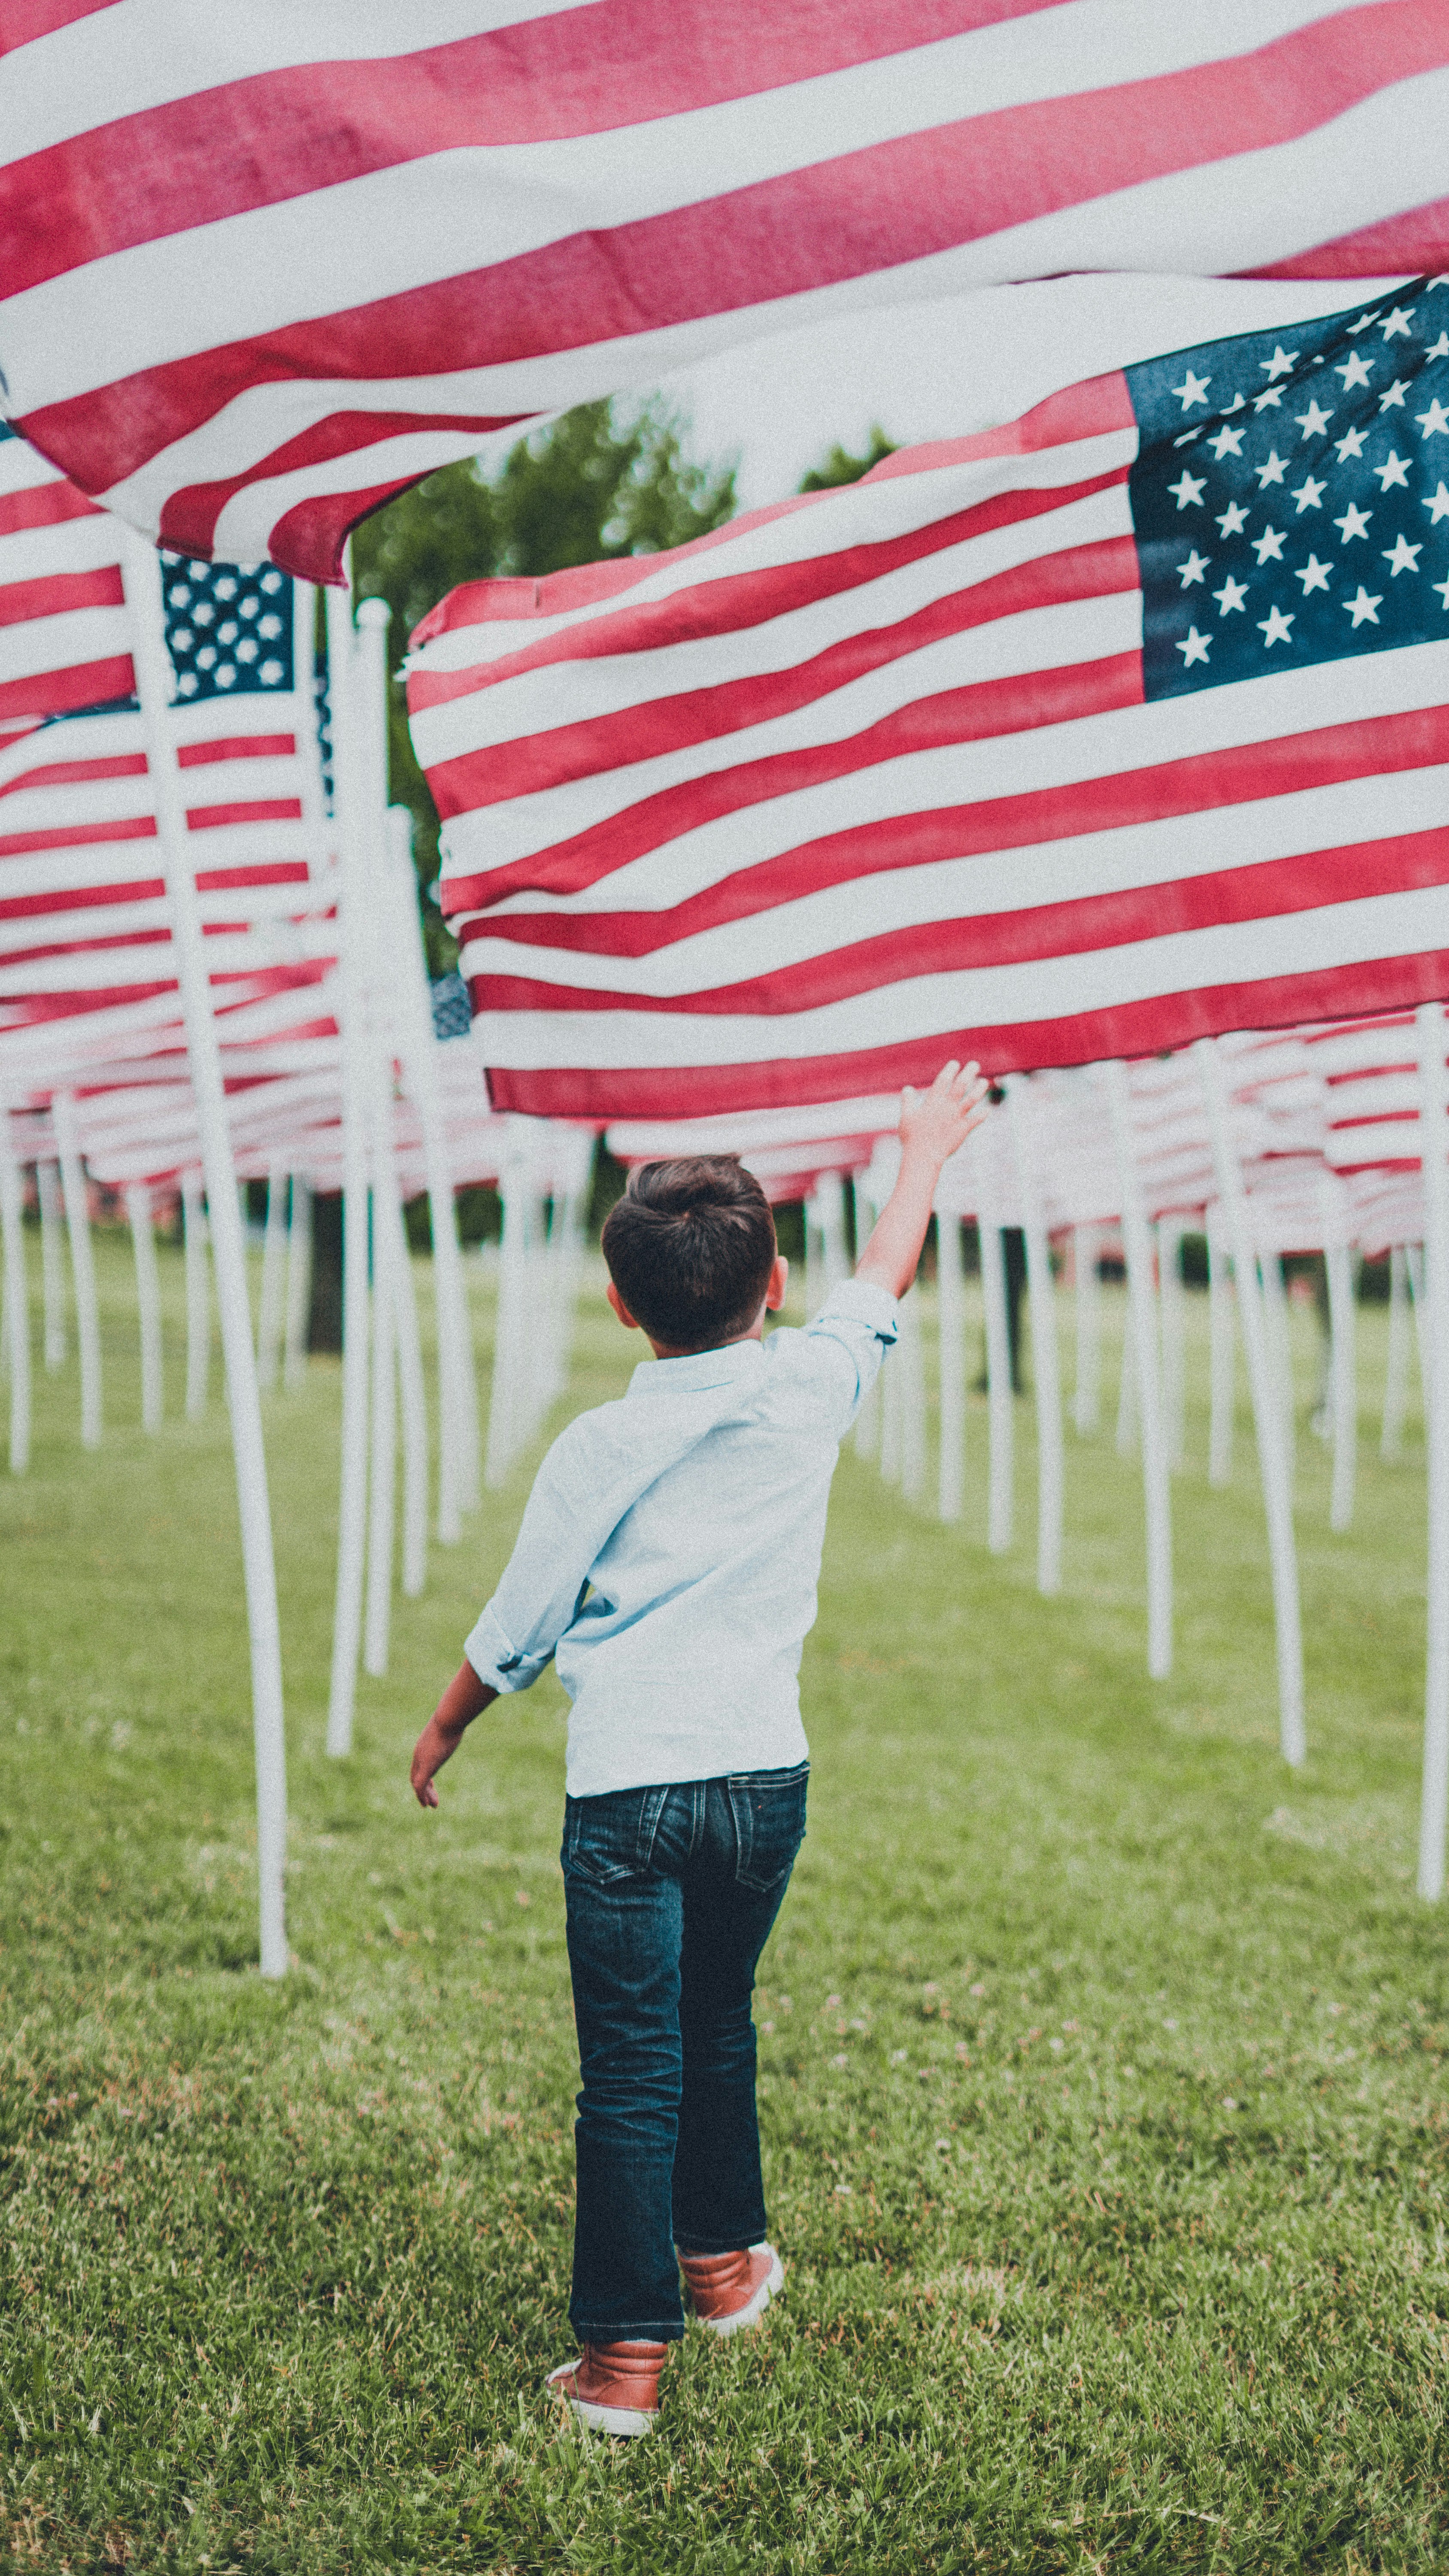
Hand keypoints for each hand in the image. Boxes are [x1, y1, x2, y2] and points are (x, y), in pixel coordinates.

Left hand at [410, 1661, 496, 1807]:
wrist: (449, 1719)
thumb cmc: (454, 1718)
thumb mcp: (454, 1723)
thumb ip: (457, 1723)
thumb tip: (466, 1713)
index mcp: (424, 1745)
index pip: (419, 1764)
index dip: (423, 1776)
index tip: (430, 1786)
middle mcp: (419, 1754)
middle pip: (415, 1775)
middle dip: (423, 1789)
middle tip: (429, 1801)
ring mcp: (421, 1761)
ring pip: (417, 1784)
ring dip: (424, 1796)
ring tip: (431, 1806)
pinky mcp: (426, 1767)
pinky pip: (420, 1786)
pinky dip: (422, 1796)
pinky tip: (428, 1804)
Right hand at [898, 1061, 990, 1169]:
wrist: (924, 1156)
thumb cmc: (912, 1138)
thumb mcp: (906, 1117)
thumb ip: (907, 1101)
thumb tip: (907, 1088)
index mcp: (933, 1102)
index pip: (943, 1081)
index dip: (950, 1071)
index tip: (955, 1063)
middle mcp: (947, 1107)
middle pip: (960, 1085)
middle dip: (968, 1073)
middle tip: (975, 1064)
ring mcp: (956, 1118)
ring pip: (971, 1099)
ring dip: (979, 1089)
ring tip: (984, 1082)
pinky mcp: (963, 1130)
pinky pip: (976, 1120)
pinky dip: (983, 1115)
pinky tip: (988, 1110)